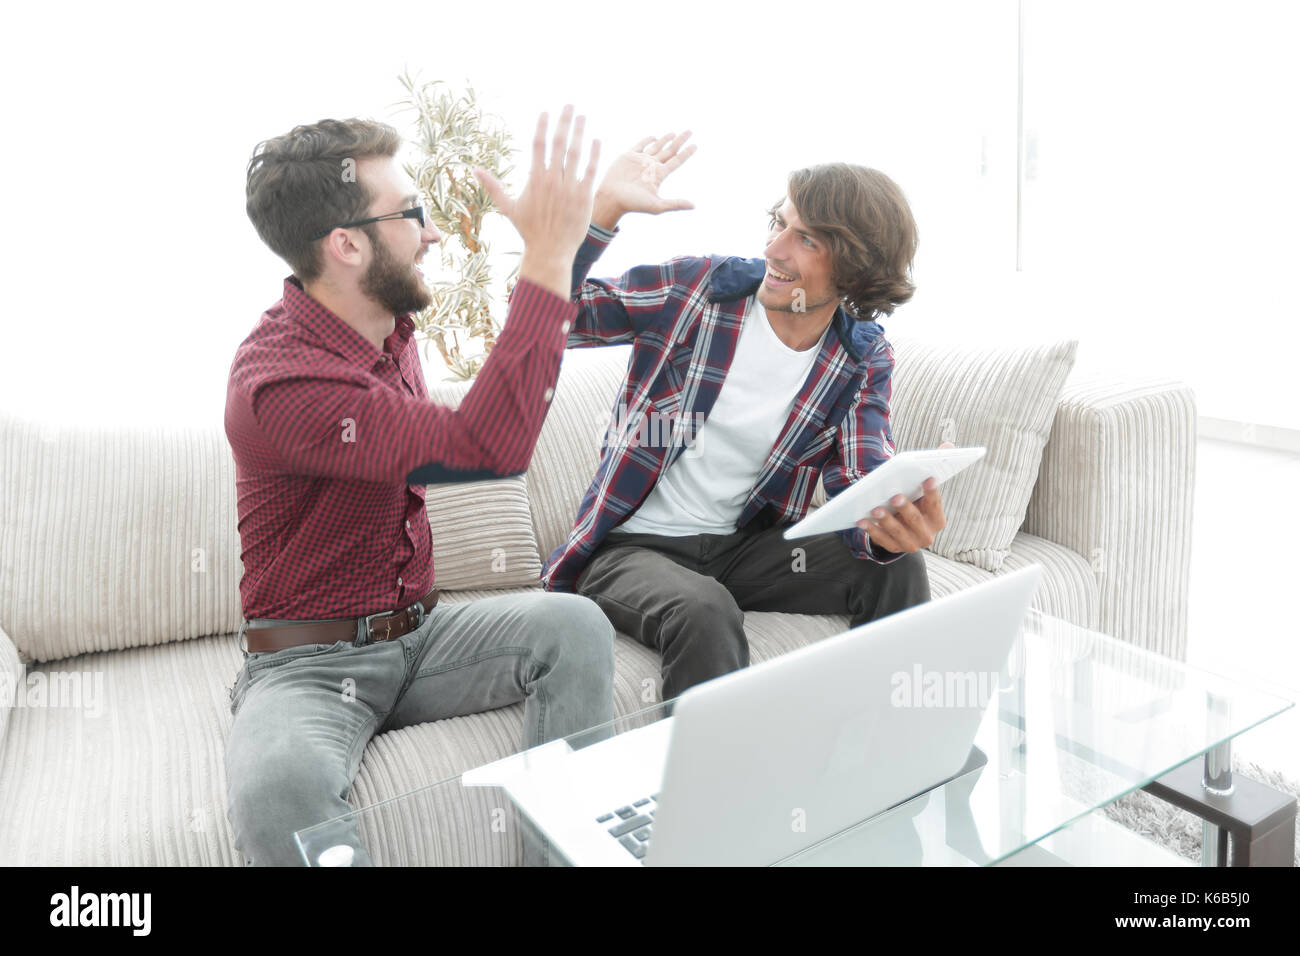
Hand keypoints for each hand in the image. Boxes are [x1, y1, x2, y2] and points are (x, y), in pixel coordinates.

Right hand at [473, 106, 600, 296]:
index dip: (542, 126)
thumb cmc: (529, 230)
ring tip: (583, 117)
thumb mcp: (508, 207)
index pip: (538, 145)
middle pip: (559, 143)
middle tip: (570, 105)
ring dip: (580, 132)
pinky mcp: (584, 197)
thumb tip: (473, 169)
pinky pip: (590, 171)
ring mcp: (569, 188)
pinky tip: (596, 140)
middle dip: (564, 122)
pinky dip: (593, 154)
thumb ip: (493, 186)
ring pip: (575, 153)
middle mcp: (552, 180)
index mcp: (534, 179)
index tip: (546, 112)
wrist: (549, 252)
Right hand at [592, 131, 696, 228]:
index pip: (676, 161)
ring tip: (674, 133)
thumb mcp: (657, 206)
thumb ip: (675, 204)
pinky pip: (640, 145)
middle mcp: (652, 166)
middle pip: (670, 151)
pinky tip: (654, 137)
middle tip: (690, 131)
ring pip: (657, 146)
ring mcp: (641, 160)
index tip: (695, 145)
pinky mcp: (628, 156)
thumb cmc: (633, 204)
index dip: (686, 153)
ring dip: (666, 139)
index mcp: (659, 175)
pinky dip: (647, 140)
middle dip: (680, 141)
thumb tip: (694, 206)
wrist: (611, 198)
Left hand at [856, 441, 952, 554]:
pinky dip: (872, 530)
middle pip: (916, 520)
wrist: (905, 529)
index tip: (928, 478)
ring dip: (886, 520)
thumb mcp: (923, 489)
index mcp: (938, 519)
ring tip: (875, 508)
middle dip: (906, 508)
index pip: (936, 504)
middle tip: (895, 496)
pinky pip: (882, 540)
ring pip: (898, 532)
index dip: (932, 492)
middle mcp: (927, 534)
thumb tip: (949, 445)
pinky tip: (862, 520)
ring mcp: (910, 544)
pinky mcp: (894, 548)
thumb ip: (936, 466)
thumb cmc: (915, 503)